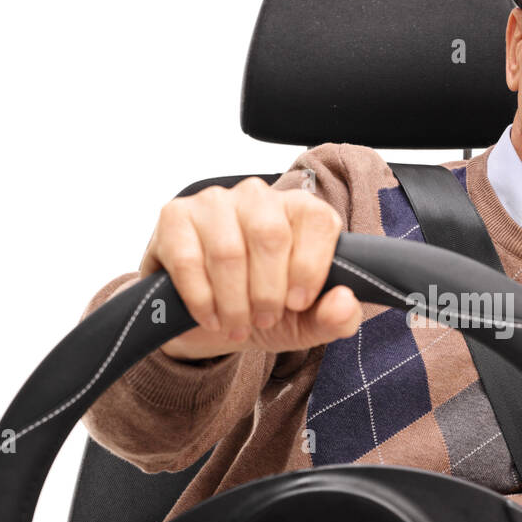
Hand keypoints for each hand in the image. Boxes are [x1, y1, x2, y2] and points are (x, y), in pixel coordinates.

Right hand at [138, 177, 362, 360]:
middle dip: (268, 292)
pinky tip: (209, 316)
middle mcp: (258, 197)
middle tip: (264, 320)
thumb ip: (337, 317)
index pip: (317, 219)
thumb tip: (346, 300)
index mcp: (299, 211)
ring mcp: (214, 202)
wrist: (208, 321)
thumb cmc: (264, 311)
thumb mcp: (306, 323)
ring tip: (236, 324)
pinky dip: (202, 299)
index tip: (298, 303)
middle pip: (270, 235)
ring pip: (228, 251)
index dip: (310, 266)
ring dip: (233, 302)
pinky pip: (189, 260)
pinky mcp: (175, 217)